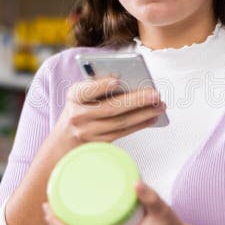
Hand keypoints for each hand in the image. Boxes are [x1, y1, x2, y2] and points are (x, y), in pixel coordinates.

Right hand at [51, 75, 165, 149]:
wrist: (64, 139)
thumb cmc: (80, 107)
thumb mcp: (81, 93)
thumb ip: (98, 85)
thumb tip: (128, 80)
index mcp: (74, 96)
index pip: (86, 91)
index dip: (101, 86)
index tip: (117, 80)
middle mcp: (78, 116)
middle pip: (111, 108)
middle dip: (136, 100)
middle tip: (155, 94)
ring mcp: (88, 133)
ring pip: (120, 123)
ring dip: (144, 114)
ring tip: (160, 105)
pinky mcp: (99, 144)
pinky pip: (123, 133)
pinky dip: (140, 124)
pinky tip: (153, 117)